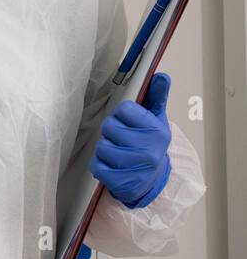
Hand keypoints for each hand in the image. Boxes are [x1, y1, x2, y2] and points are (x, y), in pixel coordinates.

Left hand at [90, 72, 173, 208]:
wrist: (153, 181)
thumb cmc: (150, 145)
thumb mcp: (157, 121)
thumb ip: (157, 97)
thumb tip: (162, 75)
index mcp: (157, 131)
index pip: (124, 109)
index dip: (122, 114)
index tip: (129, 122)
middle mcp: (148, 150)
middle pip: (109, 127)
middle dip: (112, 132)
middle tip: (123, 139)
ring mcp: (135, 168)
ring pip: (102, 146)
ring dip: (105, 149)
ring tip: (119, 153)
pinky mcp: (121, 182)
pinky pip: (96, 165)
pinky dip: (100, 165)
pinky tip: (113, 166)